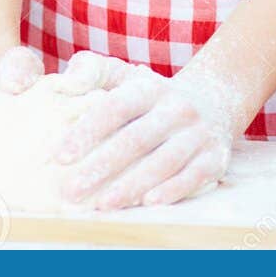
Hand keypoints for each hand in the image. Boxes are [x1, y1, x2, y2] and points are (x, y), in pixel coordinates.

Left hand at [53, 56, 238, 209]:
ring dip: (132, 185)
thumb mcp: (128, 76)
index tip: (59, 155)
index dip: (87, 131)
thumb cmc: (154, 97)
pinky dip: (171, 190)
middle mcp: (176, 108)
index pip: (115, 108)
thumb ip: (94, 72)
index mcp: (149, 89)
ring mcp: (197, 133)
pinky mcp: (215, 157)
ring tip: (102, 204)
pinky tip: (148, 203)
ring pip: (163, 161)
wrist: (216, 99)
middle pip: (136, 139)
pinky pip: (193, 175)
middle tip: (71, 190)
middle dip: (102, 166)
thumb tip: (66, 82)